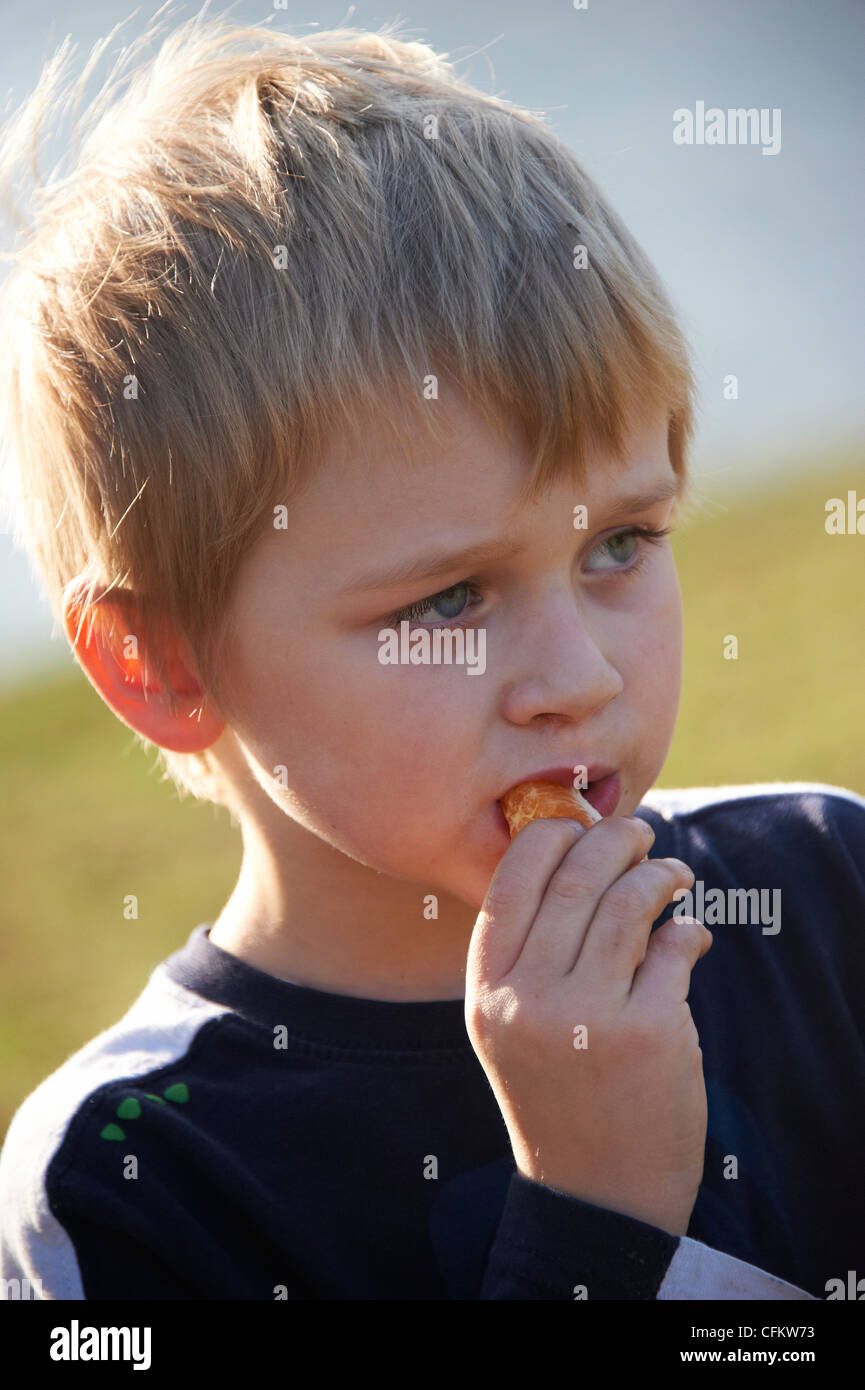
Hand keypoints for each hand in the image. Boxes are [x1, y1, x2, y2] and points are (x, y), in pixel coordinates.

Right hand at [465, 814, 711, 1236]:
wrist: (594, 1190)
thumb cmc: (555, 1089)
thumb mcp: (510, 1023)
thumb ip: (529, 949)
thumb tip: (579, 852)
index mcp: (487, 990)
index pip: (512, 879)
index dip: (552, 834)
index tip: (581, 822)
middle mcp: (528, 1000)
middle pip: (576, 877)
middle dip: (616, 839)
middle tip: (640, 834)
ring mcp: (588, 1018)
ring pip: (629, 903)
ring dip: (660, 873)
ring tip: (674, 874)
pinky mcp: (649, 1034)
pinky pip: (675, 946)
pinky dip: (690, 929)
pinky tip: (690, 937)